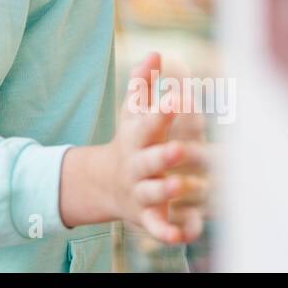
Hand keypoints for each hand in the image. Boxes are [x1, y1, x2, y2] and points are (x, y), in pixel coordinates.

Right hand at [107, 52, 209, 243]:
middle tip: (180, 148)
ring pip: (150, 191)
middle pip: (147, 160)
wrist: (105, 185)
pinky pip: (155, 226)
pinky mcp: (145, 217)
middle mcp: (135, 165)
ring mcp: (139, 191)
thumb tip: (156, 52)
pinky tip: (179, 235)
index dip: (163, 112)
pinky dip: (165, 232)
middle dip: (162, 154)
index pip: (148, 123)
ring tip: (182, 185)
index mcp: (135, 139)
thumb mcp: (132, 113)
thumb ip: (143, 84)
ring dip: (164, 189)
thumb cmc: (129, 142)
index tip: (180, 97)